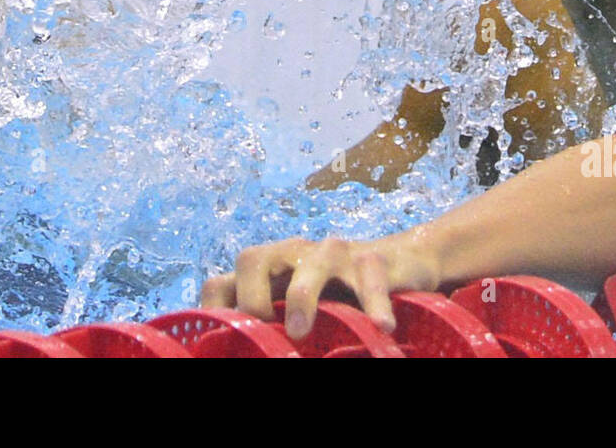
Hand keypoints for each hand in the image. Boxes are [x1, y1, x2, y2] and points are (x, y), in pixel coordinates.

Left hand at [200, 232, 441, 340]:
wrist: (403, 263)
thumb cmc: (341, 297)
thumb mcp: (300, 313)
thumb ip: (272, 333)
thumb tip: (251, 359)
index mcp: (268, 274)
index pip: (221, 285)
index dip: (212, 313)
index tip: (220, 345)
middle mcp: (294, 257)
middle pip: (253, 258)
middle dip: (250, 296)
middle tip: (261, 330)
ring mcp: (334, 254)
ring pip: (314, 261)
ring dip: (302, 295)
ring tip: (299, 331)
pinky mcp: (375, 260)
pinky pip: (371, 276)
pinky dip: (374, 303)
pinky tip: (381, 328)